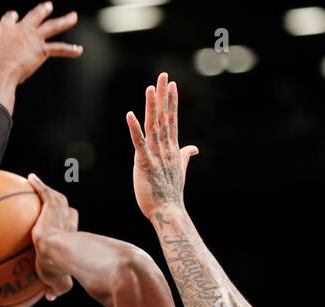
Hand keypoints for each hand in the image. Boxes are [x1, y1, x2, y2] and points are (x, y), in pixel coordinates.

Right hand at [0, 4, 81, 84]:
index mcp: (5, 28)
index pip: (10, 18)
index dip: (12, 18)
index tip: (14, 16)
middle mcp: (21, 30)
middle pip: (33, 15)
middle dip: (41, 10)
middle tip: (48, 5)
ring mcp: (32, 39)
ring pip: (51, 27)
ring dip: (63, 21)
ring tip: (73, 16)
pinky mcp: (41, 51)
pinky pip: (58, 49)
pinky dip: (69, 50)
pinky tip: (79, 51)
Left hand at [26, 173, 77, 300]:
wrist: (57, 253)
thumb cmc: (60, 269)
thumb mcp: (59, 283)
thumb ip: (55, 289)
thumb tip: (50, 297)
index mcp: (72, 238)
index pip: (72, 227)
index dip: (69, 226)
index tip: (65, 228)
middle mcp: (69, 222)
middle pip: (67, 210)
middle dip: (62, 208)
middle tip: (53, 206)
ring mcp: (60, 212)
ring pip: (56, 198)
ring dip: (49, 192)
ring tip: (38, 185)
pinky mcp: (51, 206)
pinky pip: (43, 191)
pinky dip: (38, 184)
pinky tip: (30, 177)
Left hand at [126, 72, 198, 220]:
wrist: (169, 212)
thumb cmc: (171, 193)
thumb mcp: (180, 170)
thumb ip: (185, 155)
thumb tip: (194, 148)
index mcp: (172, 148)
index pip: (172, 120)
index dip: (171, 101)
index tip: (171, 84)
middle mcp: (165, 148)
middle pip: (164, 117)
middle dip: (163, 96)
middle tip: (163, 75)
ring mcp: (155, 155)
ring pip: (153, 126)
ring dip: (152, 107)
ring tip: (151, 88)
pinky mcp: (144, 163)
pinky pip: (139, 143)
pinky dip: (134, 129)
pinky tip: (130, 115)